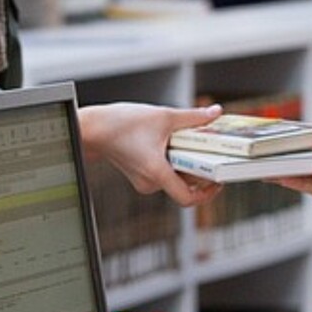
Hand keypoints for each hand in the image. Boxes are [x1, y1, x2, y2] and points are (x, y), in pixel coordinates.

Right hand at [78, 101, 223, 206]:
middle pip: (185, 184)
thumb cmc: (120, 124)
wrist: (92, 127)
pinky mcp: (140, 174)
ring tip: (190, 141)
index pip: (188, 198)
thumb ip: (193, 117)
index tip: (218, 180)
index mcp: (157, 173)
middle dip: (199, 168)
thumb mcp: (164, 116)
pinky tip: (174, 141)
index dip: (208, 193)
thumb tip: (215, 113)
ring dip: (185, 162)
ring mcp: (144, 180)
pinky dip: (173, 160)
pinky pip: (163, 172)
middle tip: (211, 152)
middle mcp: (150, 182)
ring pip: (174, 176)